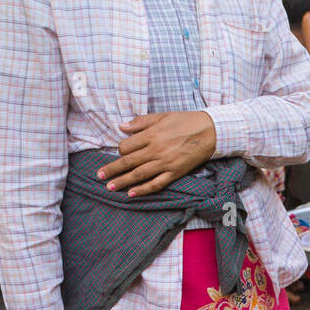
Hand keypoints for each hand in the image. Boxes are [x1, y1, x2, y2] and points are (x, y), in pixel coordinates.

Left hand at [97, 112, 216, 194]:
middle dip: (112, 169)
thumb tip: (122, 127)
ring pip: (139, 175)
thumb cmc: (186, 121)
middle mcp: (156, 150)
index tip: (120, 152)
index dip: (120, 150)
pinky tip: (132, 194)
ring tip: (110, 187)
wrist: (210, 131)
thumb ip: (141, 122)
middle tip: (99, 175)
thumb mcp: (162, 116)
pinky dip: (143, 190)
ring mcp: (165, 163)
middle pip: (128, 162)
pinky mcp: (175, 173)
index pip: (127, 146)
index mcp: (151, 135)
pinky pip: (156, 184)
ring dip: (123, 181)